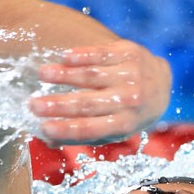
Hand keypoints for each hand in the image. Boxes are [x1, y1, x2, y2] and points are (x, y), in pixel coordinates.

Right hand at [29, 39, 170, 145]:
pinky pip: (101, 54)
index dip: (65, 129)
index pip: (90, 128)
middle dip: (57, 104)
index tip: (42, 127)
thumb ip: (84, 135)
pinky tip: (63, 57)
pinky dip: (82, 55)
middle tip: (32, 104)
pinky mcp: (130, 53)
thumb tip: (48, 140)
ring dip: (64, 75)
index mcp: (125, 124)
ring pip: (92, 75)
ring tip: (41, 73)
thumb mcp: (113, 128)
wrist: (161, 84)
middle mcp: (130, 100)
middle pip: (87, 103)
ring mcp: (131, 75)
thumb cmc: (128, 112)